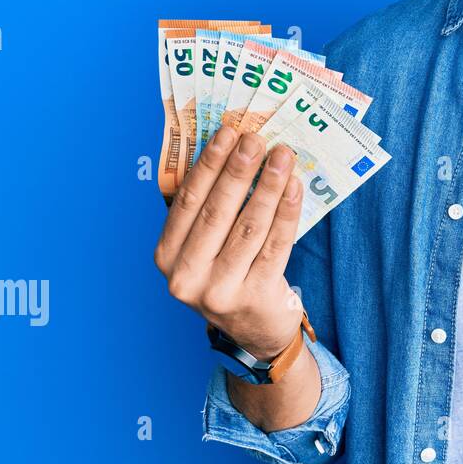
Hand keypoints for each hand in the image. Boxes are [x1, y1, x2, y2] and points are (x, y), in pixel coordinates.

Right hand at [154, 126, 305, 360]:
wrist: (255, 330)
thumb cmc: (230, 273)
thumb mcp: (206, 247)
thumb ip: (209, 208)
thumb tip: (232, 149)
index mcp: (167, 256)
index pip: (188, 201)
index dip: (209, 164)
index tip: (228, 132)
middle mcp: (186, 277)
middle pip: (217, 212)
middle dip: (239, 170)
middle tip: (257, 138)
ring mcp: (220, 291)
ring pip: (249, 227)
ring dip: (268, 187)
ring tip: (283, 156)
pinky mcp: (255, 298)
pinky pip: (276, 246)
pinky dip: (286, 213)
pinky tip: (295, 187)